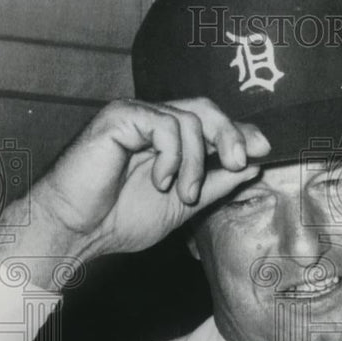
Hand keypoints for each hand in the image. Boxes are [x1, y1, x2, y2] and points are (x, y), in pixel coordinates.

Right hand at [0, 97, 269, 288]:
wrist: (78, 231)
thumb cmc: (120, 219)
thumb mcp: (183, 204)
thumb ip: (215, 182)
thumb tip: (251, 164)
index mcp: (167, 141)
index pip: (211, 124)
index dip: (240, 132)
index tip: (263, 149)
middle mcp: (152, 122)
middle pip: (206, 109)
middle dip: (231, 135)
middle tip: (239, 163)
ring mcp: (135, 116)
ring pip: (189, 120)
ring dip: (195, 162)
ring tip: (182, 193)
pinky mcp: (119, 118)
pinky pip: (163, 125)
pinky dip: (171, 156)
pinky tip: (159, 181)